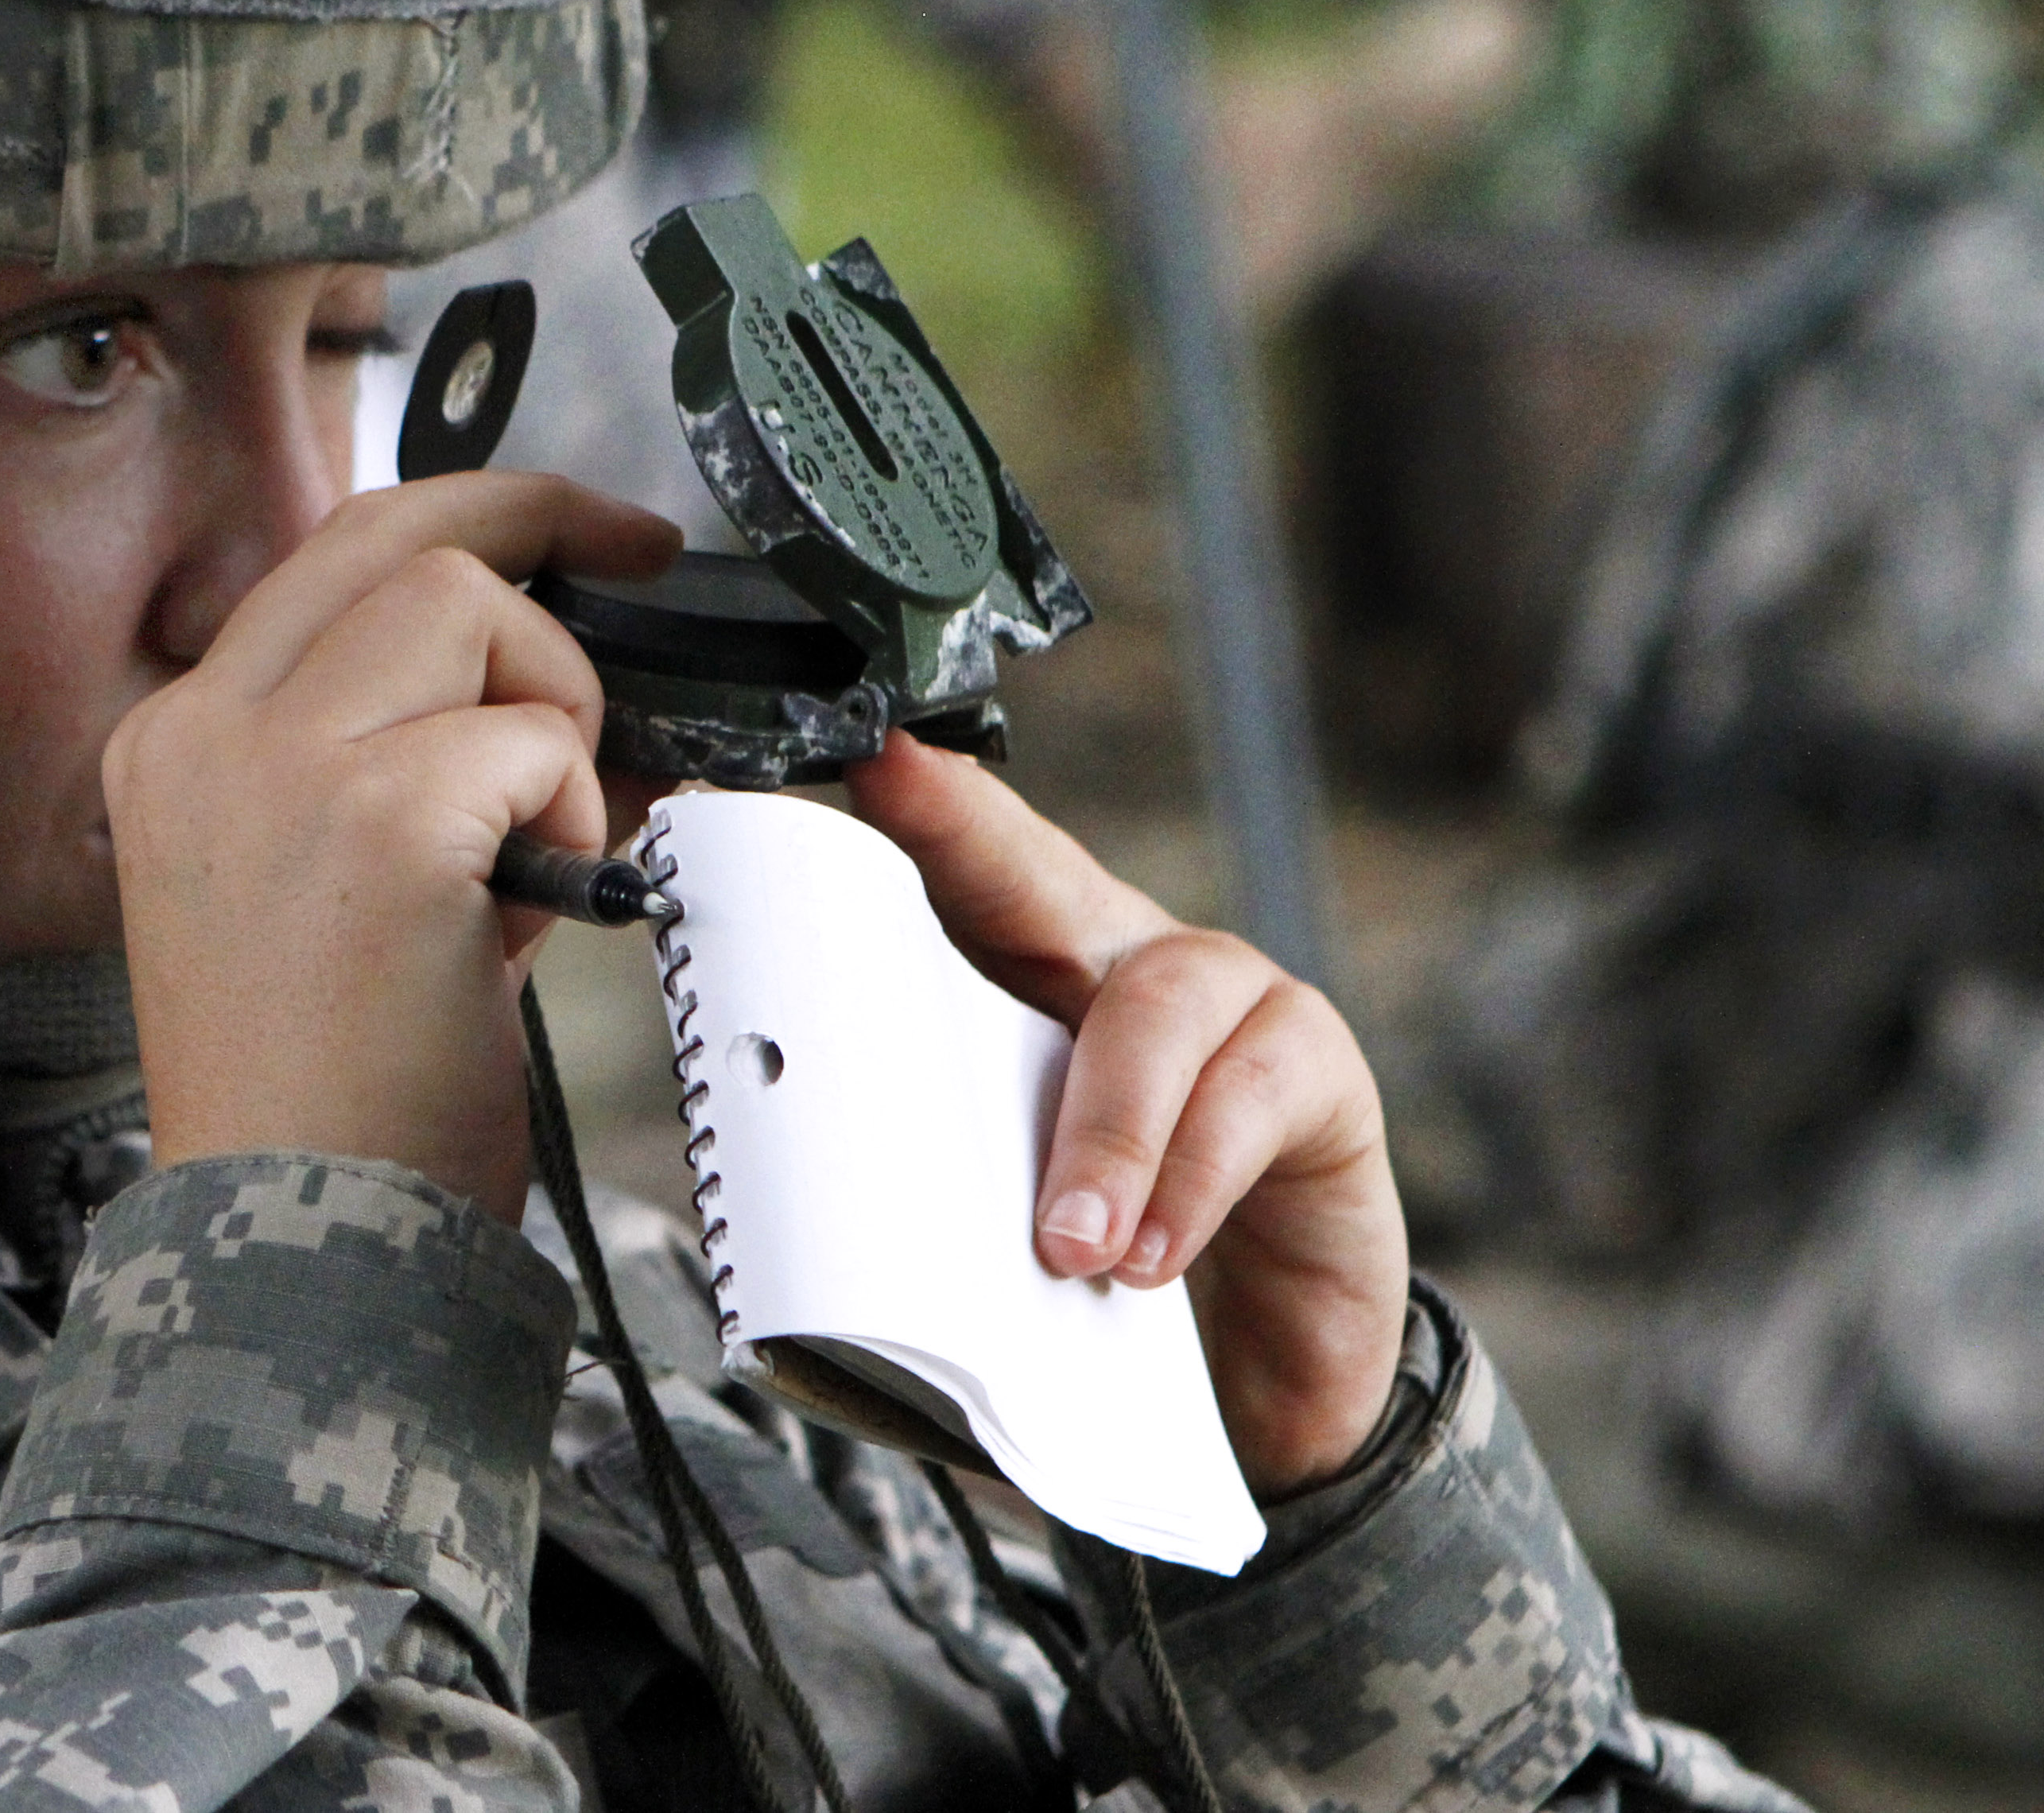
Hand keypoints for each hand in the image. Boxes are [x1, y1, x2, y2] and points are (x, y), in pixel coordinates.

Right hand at [103, 474, 678, 1219]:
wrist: (299, 1235)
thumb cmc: (325, 1092)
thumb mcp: (311, 884)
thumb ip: (381, 758)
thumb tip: (525, 685)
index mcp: (174, 743)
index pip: (324, 556)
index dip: (462, 519)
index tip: (563, 534)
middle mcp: (204, 732)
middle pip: (397, 534)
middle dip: (541, 519)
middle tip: (638, 553)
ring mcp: (279, 765)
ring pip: (469, 605)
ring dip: (551, 705)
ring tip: (536, 835)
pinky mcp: (375, 818)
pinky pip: (533, 740)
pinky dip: (571, 809)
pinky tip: (528, 907)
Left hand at [844, 735, 1408, 1496]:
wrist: (1263, 1376)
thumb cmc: (1105, 1274)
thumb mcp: (999, 1223)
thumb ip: (928, 1190)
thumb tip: (810, 1213)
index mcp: (1026, 984)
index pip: (949, 884)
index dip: (895, 812)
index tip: (839, 753)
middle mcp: (1123, 962)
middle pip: (1037, 872)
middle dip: (960, 820)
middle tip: (894, 787)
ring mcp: (1231, 1007)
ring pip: (1151, 1009)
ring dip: (1100, 1130)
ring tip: (1062, 1246)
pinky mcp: (1318, 1080)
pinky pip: (1249, 1102)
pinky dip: (1186, 1185)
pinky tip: (1146, 1261)